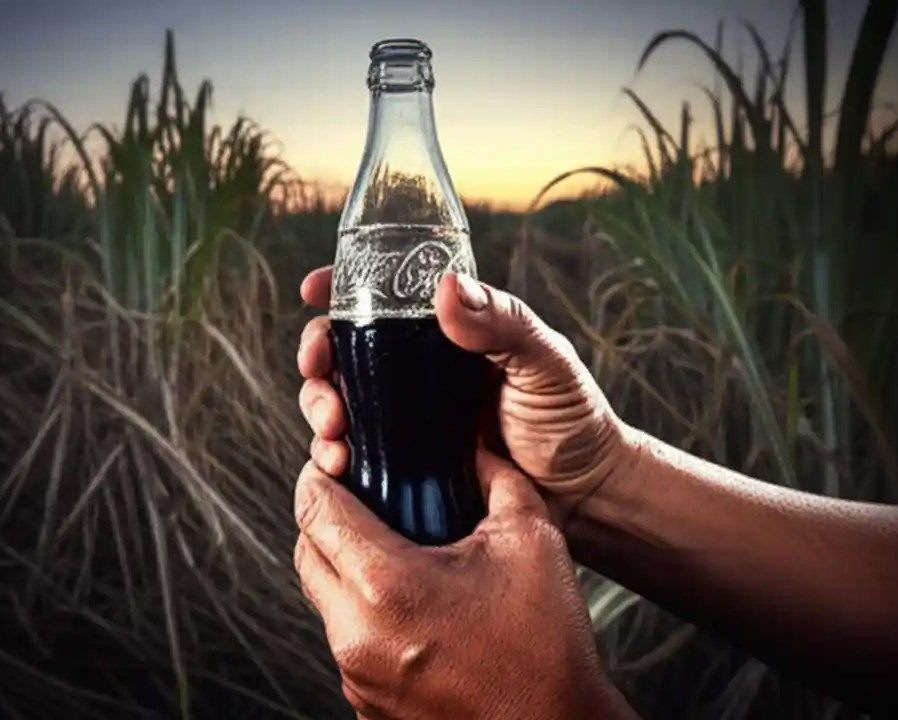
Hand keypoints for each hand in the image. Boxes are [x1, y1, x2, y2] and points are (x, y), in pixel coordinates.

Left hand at [294, 449, 634, 719]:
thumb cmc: (547, 642)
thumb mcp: (531, 539)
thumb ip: (495, 476)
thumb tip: (471, 443)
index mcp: (384, 587)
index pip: (314, 510)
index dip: (319, 474)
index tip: (337, 461)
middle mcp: (355, 635)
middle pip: (305, 554)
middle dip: (325, 519)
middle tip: (361, 498)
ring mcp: (356, 677)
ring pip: (324, 602)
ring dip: (345, 570)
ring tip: (392, 550)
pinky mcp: (366, 704)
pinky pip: (347, 643)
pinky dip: (364, 616)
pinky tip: (409, 605)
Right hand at [298, 267, 632, 525]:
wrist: (585, 498)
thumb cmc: (574, 419)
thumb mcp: (546, 360)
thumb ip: (502, 322)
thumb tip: (444, 288)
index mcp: (447, 335)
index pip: (383, 299)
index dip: (341, 289)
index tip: (312, 289)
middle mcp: (418, 372)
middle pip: (344, 351)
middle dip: (318, 357)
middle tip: (320, 373)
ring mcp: (407, 420)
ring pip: (339, 402)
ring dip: (319, 409)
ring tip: (335, 432)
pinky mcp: (404, 467)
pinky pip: (355, 455)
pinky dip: (334, 456)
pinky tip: (340, 466)